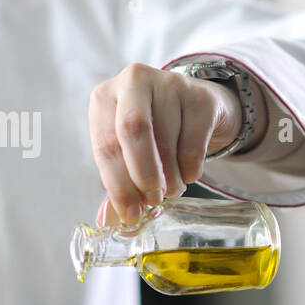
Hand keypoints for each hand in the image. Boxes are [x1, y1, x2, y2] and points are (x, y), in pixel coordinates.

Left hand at [88, 62, 262, 224]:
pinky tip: (186, 173)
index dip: (117, 185)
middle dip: (143, 174)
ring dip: (169, 178)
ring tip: (170, 189)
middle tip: (152, 201)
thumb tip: (109, 223)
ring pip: (167, 141)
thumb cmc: (148, 132)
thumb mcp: (126, 153)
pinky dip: (190, 169)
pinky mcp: (200, 95)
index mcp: (104, 98)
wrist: (189, 106)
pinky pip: (194, 143)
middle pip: (134, 130)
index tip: (129, 214)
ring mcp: (169, 83)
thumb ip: (117, 185)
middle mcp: (133, 82)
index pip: (105, 144)